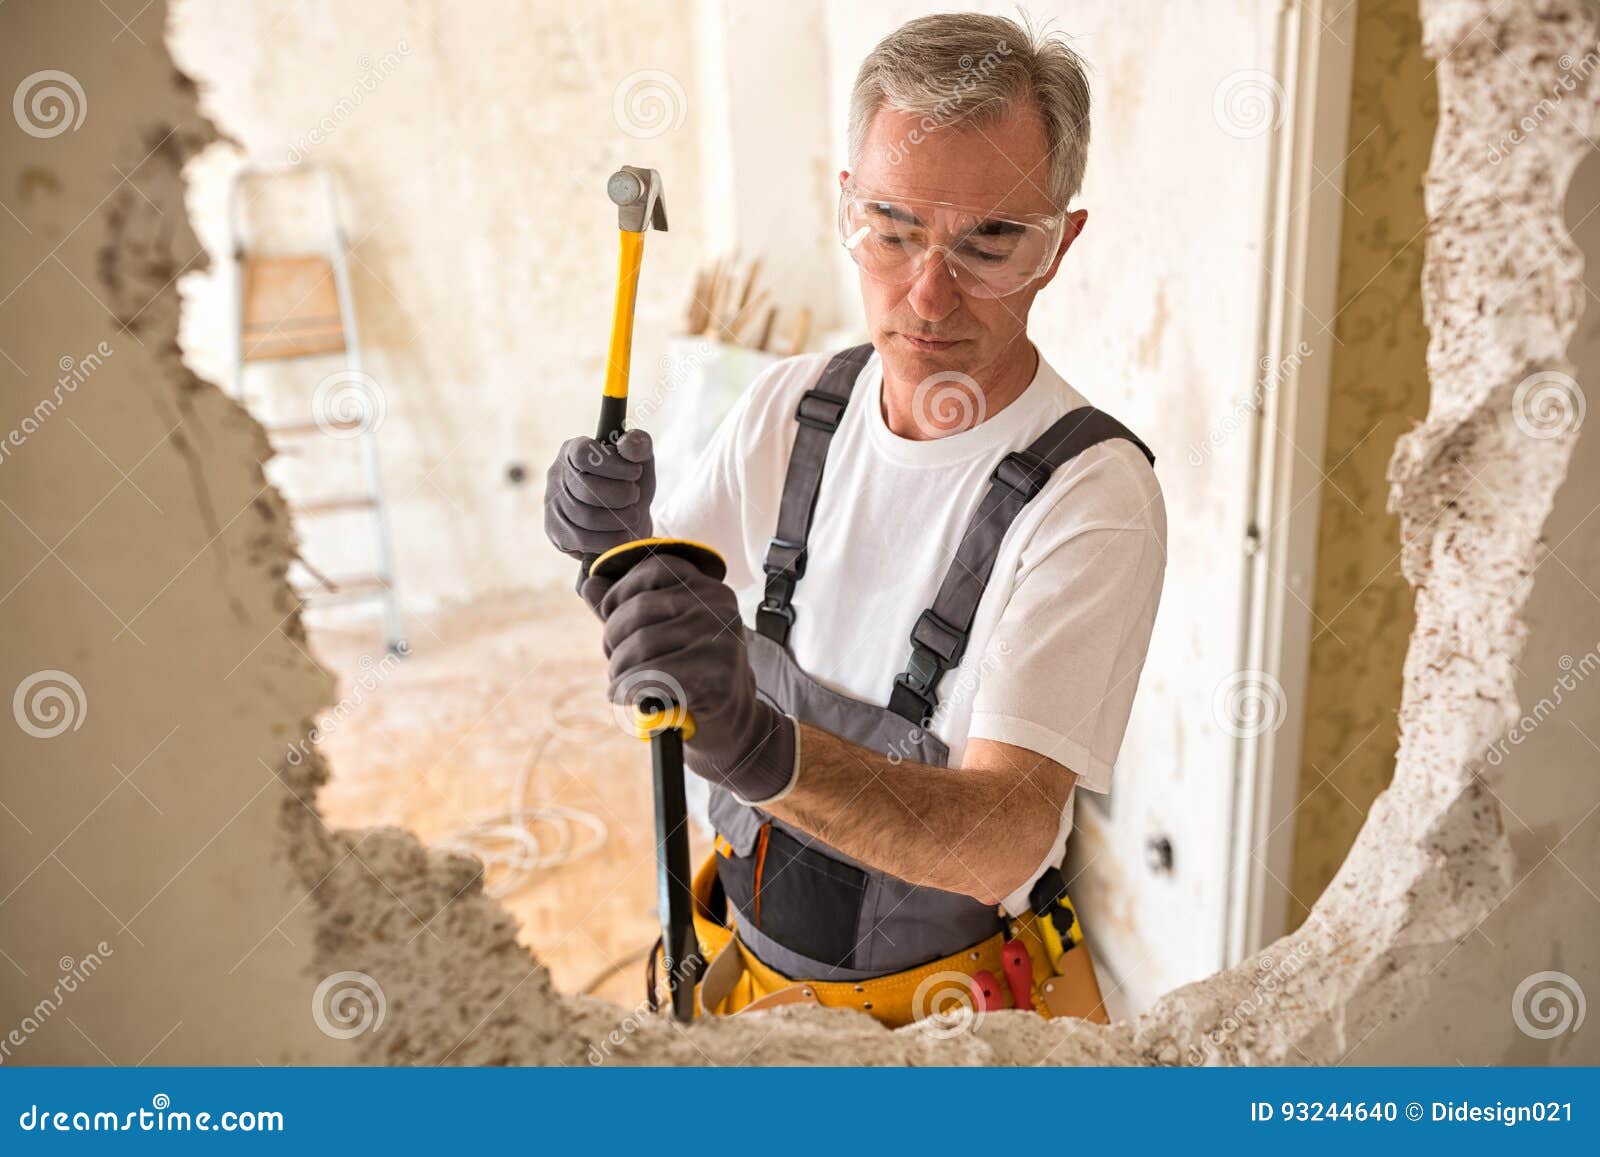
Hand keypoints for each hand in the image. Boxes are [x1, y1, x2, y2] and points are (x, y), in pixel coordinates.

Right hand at [544, 429, 654, 559]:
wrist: (623, 519)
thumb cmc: (629, 484)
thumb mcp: (640, 460)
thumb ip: (639, 445)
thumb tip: (627, 444)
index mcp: (572, 450)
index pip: (584, 454)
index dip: (613, 465)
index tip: (635, 472)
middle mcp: (556, 475)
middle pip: (588, 489)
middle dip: (622, 495)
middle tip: (635, 496)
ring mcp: (552, 504)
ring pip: (586, 517)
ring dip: (620, 518)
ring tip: (633, 515)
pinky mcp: (555, 531)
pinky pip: (583, 539)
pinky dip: (611, 539)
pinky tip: (625, 534)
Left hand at [583, 554, 796, 803]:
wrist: (732, 724)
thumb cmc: (691, 674)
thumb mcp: (660, 634)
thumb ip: (625, 607)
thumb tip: (589, 584)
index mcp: (708, 587)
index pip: (653, 569)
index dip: (620, 592)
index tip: (611, 618)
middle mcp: (718, 605)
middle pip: (640, 608)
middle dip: (613, 639)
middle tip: (616, 663)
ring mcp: (720, 638)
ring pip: (641, 644)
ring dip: (618, 670)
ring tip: (621, 683)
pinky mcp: (716, 674)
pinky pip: (651, 676)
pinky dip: (627, 689)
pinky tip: (624, 697)